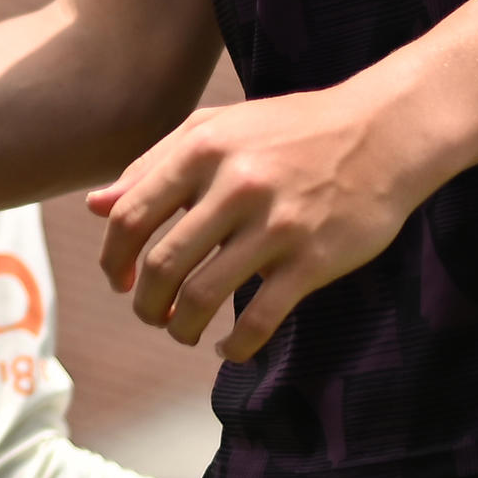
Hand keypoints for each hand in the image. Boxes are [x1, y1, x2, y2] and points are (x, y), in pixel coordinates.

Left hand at [91, 83, 419, 356]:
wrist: (383, 132)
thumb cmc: (291, 130)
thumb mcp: (217, 128)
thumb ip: (153, 164)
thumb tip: (94, 206)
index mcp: (203, 149)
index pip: (131, 216)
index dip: (113, 258)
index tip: (118, 280)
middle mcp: (236, 186)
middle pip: (162, 264)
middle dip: (145, 302)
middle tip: (150, 313)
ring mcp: (276, 226)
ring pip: (203, 297)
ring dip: (181, 327)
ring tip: (182, 331)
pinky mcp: (313, 260)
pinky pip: (260, 318)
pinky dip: (235, 346)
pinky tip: (227, 349)